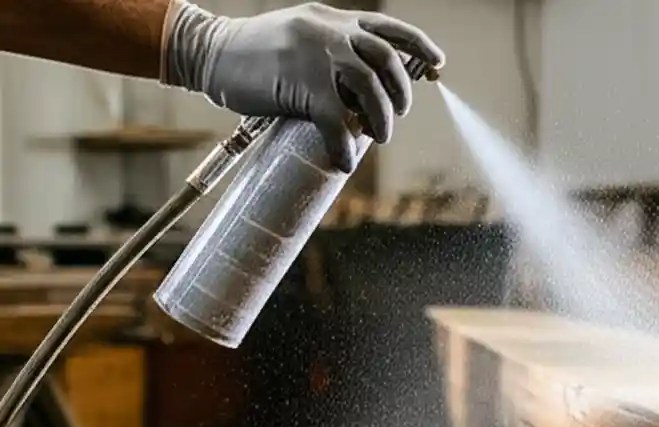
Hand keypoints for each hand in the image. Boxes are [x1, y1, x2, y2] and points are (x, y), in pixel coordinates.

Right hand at [162, 1, 443, 172]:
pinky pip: (337, 121)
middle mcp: (330, 32)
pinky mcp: (300, 86)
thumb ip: (332, 49)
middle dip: (400, 93)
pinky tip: (344, 162)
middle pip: (387, 60)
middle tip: (394, 116)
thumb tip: (363, 86)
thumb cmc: (254, 52)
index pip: (389, 29)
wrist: (207, 52)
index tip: (439, 65)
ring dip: (381, 119)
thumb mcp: (300, 34)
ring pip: (369, 89)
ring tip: (376, 138)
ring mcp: (316, 57)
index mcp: (334, 19)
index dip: (420, 47)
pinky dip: (345, 147)